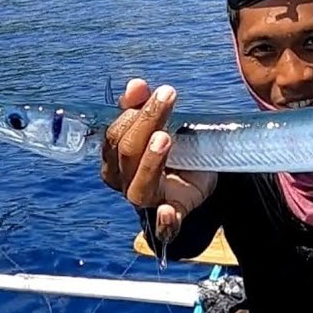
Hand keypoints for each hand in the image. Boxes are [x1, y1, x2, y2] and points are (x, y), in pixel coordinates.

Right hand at [100, 79, 216, 241]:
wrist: (197, 179)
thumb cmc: (172, 150)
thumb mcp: (159, 125)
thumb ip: (142, 107)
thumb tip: (135, 85)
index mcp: (115, 158)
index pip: (115, 135)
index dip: (134, 113)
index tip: (160, 93)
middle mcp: (124, 181)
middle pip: (126, 154)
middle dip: (145, 124)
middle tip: (168, 99)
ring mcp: (147, 201)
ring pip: (139, 186)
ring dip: (150, 162)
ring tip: (165, 138)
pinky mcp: (170, 219)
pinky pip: (163, 227)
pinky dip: (165, 222)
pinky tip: (168, 211)